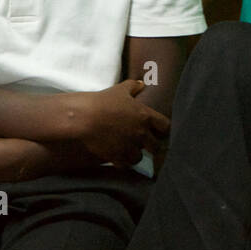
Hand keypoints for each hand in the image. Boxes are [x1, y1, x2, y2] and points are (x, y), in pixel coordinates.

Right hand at [50, 81, 170, 166]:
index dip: (162, 129)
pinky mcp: (117, 156)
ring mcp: (130, 146)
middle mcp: (141, 133)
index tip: (158, 131)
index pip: (165, 127)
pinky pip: (125, 165)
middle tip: (145, 145)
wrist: (85, 118)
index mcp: (145, 116)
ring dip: (135, 155)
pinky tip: (118, 157)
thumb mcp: (119, 90)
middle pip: (156, 146)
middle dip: (151, 146)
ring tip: (129, 151)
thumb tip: (141, 84)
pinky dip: (122, 162)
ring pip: (139, 158)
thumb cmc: (103, 102)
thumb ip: (133, 86)